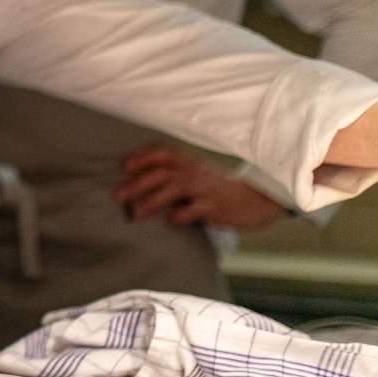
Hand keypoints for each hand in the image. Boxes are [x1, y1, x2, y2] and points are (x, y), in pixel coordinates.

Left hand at [114, 147, 287, 229]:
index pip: (163, 154)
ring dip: (150, 201)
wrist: (260, 199)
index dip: (143, 158)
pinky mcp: (215, 207)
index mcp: (192, 162)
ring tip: (135, 213)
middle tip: (117, 196)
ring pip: (173, 190)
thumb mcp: (202, 175)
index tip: (124, 166)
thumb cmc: (225, 188)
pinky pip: (192, 211)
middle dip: (136, 184)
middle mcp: (196, 172)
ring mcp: (205, 189)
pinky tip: (169, 222)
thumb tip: (145, 187)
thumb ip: (178, 176)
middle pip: (161, 174)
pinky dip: (178, 216)